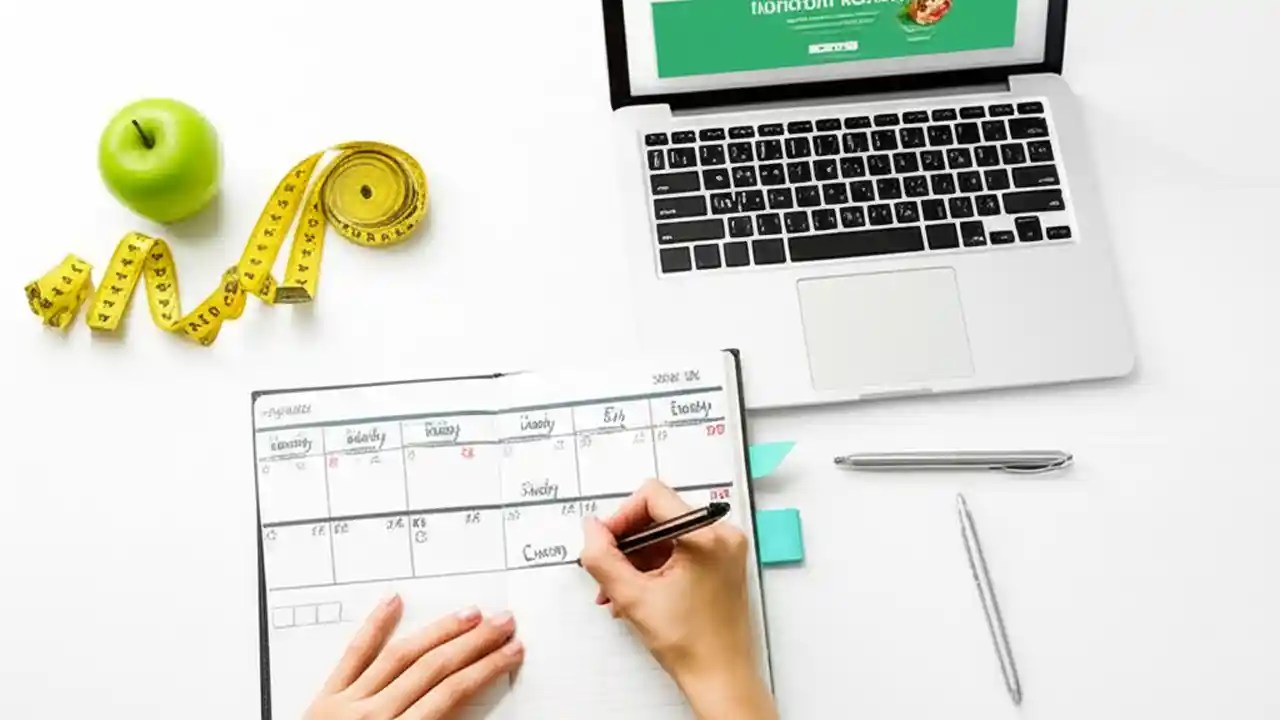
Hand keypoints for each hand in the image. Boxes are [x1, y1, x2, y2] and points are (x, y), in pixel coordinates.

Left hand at [305, 595, 522, 719]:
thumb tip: (463, 706)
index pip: (453, 692)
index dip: (487, 668)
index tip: (510, 653)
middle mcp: (374, 716)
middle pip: (434, 668)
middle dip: (475, 643)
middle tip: (502, 624)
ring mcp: (348, 703)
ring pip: (401, 655)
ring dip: (440, 631)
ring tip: (469, 614)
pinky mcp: (325, 697)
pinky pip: (353, 654)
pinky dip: (374, 626)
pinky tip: (393, 603)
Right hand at [579, 480, 776, 719]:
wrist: (720, 677)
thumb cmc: (694, 645)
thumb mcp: (634, 598)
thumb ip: (603, 559)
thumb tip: (592, 531)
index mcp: (707, 536)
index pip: (652, 496)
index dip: (621, 517)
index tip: (606, 541)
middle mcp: (722, 535)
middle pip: (659, 515)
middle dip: (627, 543)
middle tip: (609, 569)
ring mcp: (725, 549)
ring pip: (666, 535)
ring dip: (637, 558)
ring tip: (620, 589)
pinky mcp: (722, 563)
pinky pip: (680, 549)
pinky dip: (655, 565)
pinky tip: (638, 591)